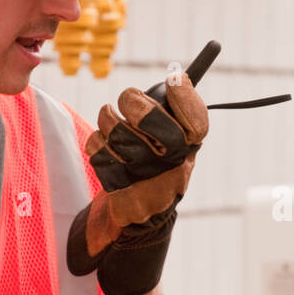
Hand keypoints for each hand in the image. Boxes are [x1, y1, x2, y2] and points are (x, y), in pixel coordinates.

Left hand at [67, 72, 208, 294]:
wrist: (137, 219)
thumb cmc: (152, 166)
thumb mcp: (172, 138)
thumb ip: (176, 110)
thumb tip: (177, 75)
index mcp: (191, 151)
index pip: (197, 121)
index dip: (186, 97)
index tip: (175, 77)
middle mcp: (176, 168)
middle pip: (154, 123)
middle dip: (135, 103)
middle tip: (128, 99)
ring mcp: (150, 182)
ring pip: (118, 133)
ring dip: (108, 121)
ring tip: (111, 124)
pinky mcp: (122, 193)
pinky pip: (99, 153)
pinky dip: (96, 145)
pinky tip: (105, 149)